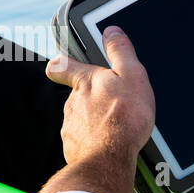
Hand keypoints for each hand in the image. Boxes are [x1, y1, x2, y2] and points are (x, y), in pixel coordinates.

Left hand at [36, 26, 155, 192]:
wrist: (109, 160)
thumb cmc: (123, 118)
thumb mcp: (132, 76)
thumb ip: (120, 52)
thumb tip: (111, 32)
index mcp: (85, 82)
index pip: (61, 66)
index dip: (61, 64)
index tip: (62, 63)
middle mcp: (72, 104)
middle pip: (77, 97)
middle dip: (92, 100)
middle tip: (115, 105)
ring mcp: (70, 127)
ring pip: (81, 120)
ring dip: (95, 123)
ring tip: (117, 128)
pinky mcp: (73, 149)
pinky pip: (84, 142)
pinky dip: (95, 143)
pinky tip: (110, 146)